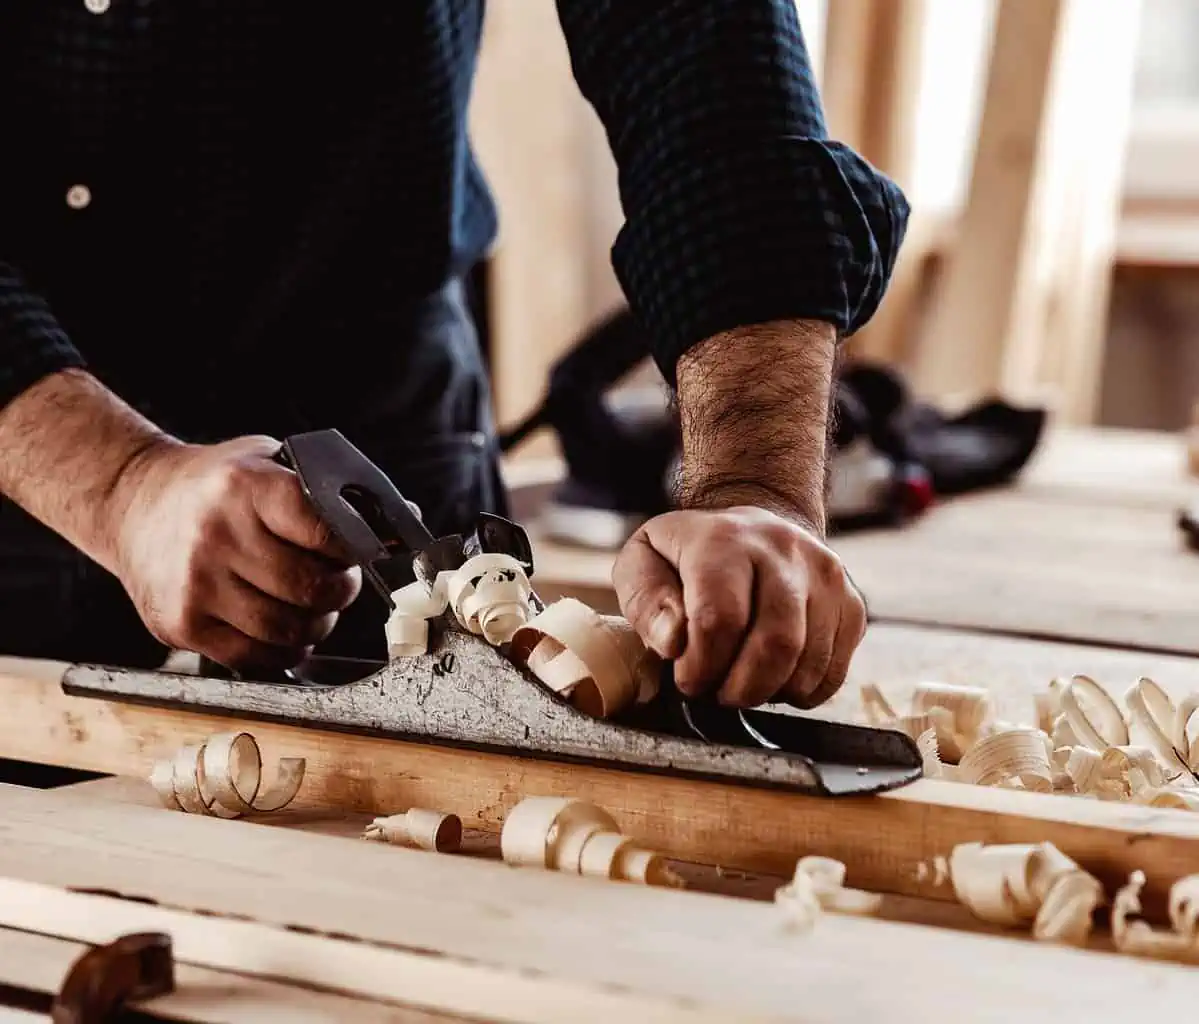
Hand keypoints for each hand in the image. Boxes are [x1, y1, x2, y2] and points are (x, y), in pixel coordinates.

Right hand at [109, 435, 361, 670]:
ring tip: (311, 607)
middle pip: (311, 588)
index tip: (357, 552)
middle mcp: (216, 535)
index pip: (325, 531)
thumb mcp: (266, 463)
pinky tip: (283, 629)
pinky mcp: (180, 624)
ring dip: (315, 625)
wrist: (132, 504)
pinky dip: (283, 650)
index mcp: (244, 487)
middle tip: (337, 584)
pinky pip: (254, 657)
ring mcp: (195, 584)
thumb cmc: (215, 487)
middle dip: (340, 591)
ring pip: (287, 629)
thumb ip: (325, 490)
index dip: (354, 549)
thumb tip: (402, 517)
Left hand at [613, 505, 865, 708]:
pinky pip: (834, 672)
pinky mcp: (851, 603)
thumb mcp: (643, 564)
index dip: (701, 666)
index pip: (720, 618)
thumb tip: (674, 642)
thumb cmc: (688, 556)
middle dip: (740, 689)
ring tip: (743, 680)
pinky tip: (774, 677)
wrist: (753, 529)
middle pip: (775, 645)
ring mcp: (826, 575)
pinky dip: (800, 692)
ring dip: (769, 692)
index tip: (688, 680)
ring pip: (808, 663)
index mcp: (724, 540)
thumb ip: (648, 604)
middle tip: (718, 692)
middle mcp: (784, 550)